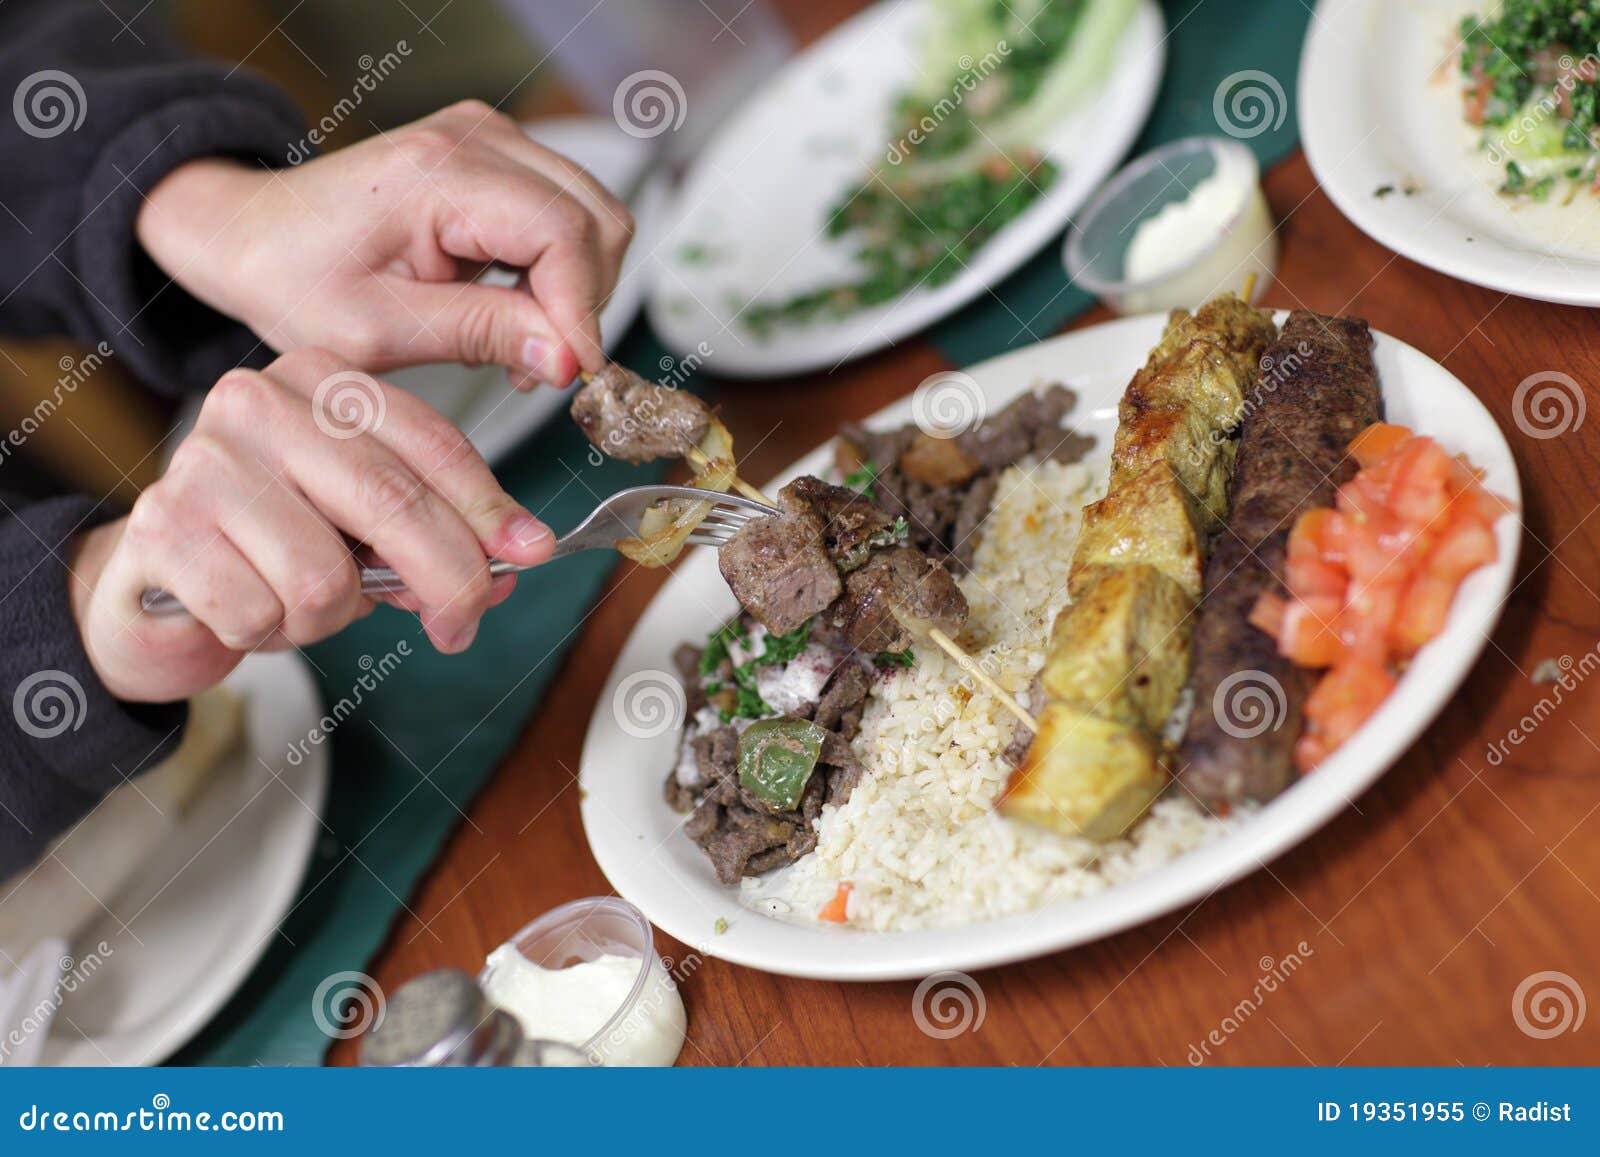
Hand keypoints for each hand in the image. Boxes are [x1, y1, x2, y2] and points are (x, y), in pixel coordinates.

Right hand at [69, 349, 555, 703]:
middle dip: (447, 577)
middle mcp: (257, 402)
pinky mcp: (163, 527)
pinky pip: (262, 612)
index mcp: (320, 381)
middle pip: (390, 500)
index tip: (531, 551)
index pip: (428, 441)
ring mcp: (203, 461)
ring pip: (323, 577)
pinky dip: (268, 633)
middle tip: (459, 625)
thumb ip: (435, 533)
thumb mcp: (363, 527)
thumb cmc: (270, 546)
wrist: (152, 584)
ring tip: (297, 603)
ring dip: (328, 617)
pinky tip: (244, 609)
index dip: (487, 507)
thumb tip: (517, 557)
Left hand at [135, 100, 634, 388]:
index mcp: (436, 174)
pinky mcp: (498, 157)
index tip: (576, 373)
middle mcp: (474, 139)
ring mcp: (491, 140)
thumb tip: (568, 358)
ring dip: (575, 290)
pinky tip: (513, 311)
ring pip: (595, 218)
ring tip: (520, 343)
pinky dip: (560, 273)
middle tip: (540, 365)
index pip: (561, 233)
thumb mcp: (380, 329)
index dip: (581, 310)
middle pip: (595, 219)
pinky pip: (569, 215)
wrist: (255, 235)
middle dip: (583, 302)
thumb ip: (483, 334)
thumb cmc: (296, 279)